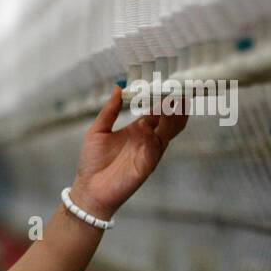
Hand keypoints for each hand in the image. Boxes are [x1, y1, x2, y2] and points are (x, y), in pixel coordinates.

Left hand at [70, 85, 187, 219]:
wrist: (89, 189)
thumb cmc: (93, 162)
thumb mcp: (98, 130)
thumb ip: (109, 110)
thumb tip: (118, 88)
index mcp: (139, 128)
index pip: (158, 110)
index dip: (165, 97)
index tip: (171, 82)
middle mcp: (148, 139)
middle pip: (170, 119)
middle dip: (177, 105)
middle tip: (181, 88)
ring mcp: (150, 152)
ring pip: (168, 132)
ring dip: (171, 117)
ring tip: (171, 102)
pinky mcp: (146, 165)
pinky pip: (155, 148)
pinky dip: (153, 136)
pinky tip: (145, 125)